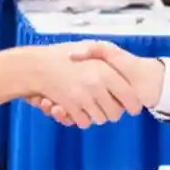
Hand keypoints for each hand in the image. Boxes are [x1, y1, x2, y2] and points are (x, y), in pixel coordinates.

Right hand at [22, 41, 142, 127]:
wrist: (36, 65)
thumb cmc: (63, 55)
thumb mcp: (90, 47)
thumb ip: (109, 56)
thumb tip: (125, 70)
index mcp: (105, 71)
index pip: (130, 98)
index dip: (133, 105)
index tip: (131, 106)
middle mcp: (96, 86)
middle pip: (115, 113)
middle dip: (112, 112)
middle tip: (108, 106)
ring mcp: (82, 98)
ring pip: (100, 119)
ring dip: (97, 115)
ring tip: (91, 104)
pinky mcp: (70, 108)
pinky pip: (84, 122)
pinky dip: (82, 118)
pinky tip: (78, 108)